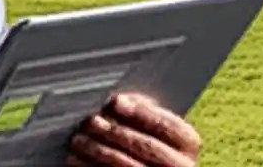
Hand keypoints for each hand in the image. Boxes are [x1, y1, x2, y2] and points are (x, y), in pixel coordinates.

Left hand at [67, 93, 201, 166]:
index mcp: (188, 145)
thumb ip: (139, 111)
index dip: (142, 112)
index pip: (169, 126)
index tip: (116, 102)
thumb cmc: (141, 142)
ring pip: (128, 166)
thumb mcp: (148, 125)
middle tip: (90, 121)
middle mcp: (182, 166)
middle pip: (148, 147)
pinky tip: (75, 159)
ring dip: (99, 151)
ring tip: (78, 140)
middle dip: (116, 131)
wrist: (143, 164)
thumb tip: (116, 101)